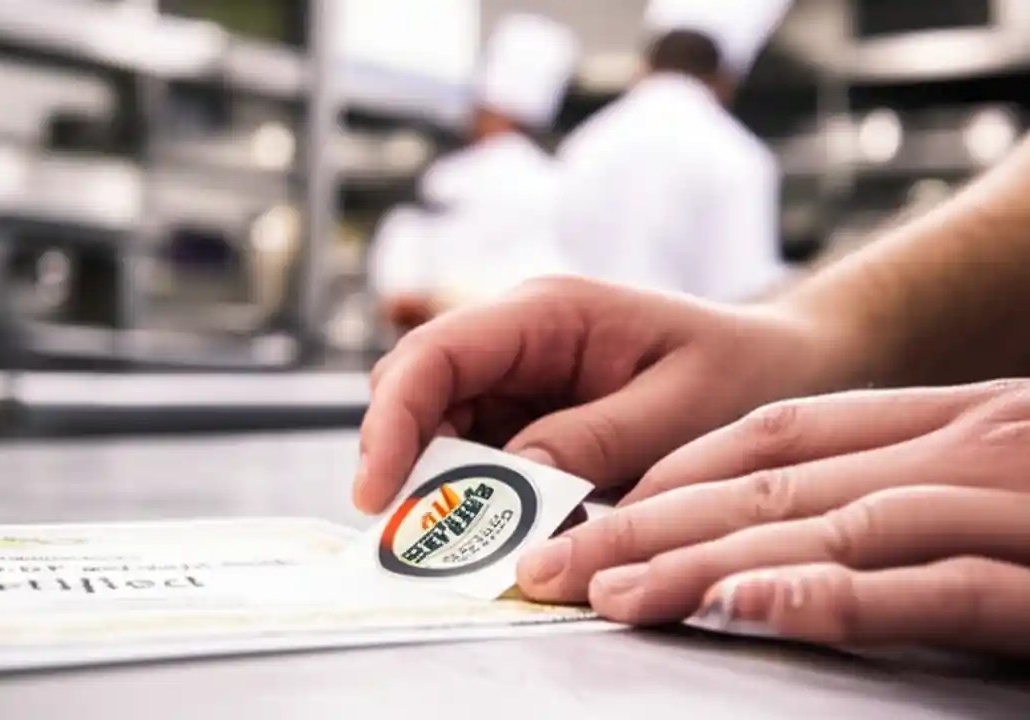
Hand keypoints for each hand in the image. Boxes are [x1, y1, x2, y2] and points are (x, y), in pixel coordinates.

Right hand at [355, 277, 848, 513]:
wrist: (791, 367)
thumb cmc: (746, 373)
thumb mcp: (679, 413)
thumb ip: (589, 442)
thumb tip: (502, 483)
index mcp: (547, 312)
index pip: (434, 355)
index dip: (391, 421)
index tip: (375, 494)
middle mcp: (519, 338)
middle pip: (420, 392)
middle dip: (408, 462)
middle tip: (424, 539)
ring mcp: (523, 376)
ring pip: (440, 429)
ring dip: (446, 486)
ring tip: (482, 540)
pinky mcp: (534, 415)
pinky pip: (480, 456)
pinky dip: (484, 497)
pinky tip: (520, 527)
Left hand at [516, 381, 1029, 656]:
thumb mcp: (990, 499)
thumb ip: (898, 510)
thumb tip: (778, 549)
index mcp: (952, 423)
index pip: (780, 436)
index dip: (672, 476)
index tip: (589, 516)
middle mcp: (976, 445)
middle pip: (775, 479)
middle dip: (651, 523)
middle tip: (552, 565)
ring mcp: (1020, 503)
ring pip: (831, 524)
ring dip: (707, 561)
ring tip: (609, 593)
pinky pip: (935, 586)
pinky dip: (837, 596)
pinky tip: (756, 607)